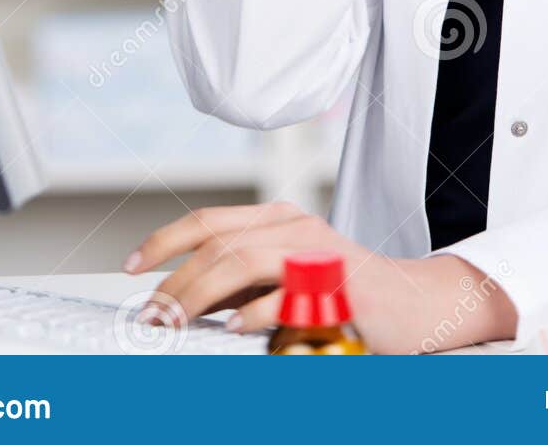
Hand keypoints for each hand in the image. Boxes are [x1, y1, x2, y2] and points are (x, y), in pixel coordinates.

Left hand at [121, 201, 517, 353]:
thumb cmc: (345, 295)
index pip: (208, 221)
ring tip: (175, 323)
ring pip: (241, 261)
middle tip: (149, 315)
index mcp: (278, 219)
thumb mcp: (287, 279)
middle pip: (216, 243)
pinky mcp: (335, 281)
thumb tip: (182, 301)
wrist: (415, 305)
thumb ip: (243, 281)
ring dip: (199, 295)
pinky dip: (254, 311)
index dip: (165, 241)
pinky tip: (234, 328)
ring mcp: (315, 251)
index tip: (132, 267)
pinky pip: (284, 293)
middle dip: (173, 281)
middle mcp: (294, 226)